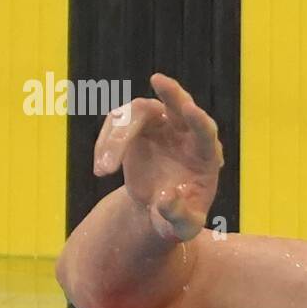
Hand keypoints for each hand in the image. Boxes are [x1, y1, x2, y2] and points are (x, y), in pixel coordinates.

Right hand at [93, 73, 223, 241]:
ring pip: (137, 113)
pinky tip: (101, 168)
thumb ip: (178, 215)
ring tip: (103, 170)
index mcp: (205, 155)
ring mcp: (160, 125)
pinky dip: (105, 142)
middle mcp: (185, 134)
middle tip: (158, 80)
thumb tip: (165, 196)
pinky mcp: (136, 126)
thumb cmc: (178, 218)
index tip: (190, 109)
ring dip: (117, 137)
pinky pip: (116, 123)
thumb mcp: (182, 227)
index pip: (205, 132)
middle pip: (179, 105)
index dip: (198, 121)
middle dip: (172, 93)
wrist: (156, 210)